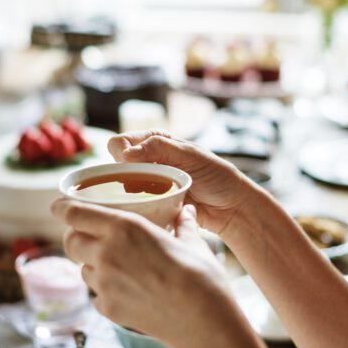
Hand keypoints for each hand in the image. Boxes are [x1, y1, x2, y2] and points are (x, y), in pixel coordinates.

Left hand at [55, 200, 230, 343]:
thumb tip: (186, 211)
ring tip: (117, 265)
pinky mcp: (107, 308)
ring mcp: (104, 283)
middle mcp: (106, 252)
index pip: (74, 213)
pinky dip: (106, 290)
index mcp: (124, 226)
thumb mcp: (192, 242)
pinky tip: (128, 290)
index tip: (60, 207)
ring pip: (82, 268)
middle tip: (91, 236)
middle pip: (70, 240)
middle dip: (76, 236)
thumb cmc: (200, 277)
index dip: (63, 208)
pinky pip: (96, 294)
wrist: (202, 321)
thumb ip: (183, 224)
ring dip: (92, 264)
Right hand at [107, 130, 259, 236]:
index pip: (120, 142)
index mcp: (156, 140)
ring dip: (132, 192)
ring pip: (120, 185)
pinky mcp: (150, 202)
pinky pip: (131, 203)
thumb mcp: (191, 157)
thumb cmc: (217, 177)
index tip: (133, 167)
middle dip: (125, 176)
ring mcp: (148, 181)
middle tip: (147, 185)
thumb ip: (160, 149)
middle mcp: (148, 159)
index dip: (121, 155)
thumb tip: (126, 153)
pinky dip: (138, 205)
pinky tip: (155, 206)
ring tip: (157, 196)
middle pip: (115, 164)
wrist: (231, 208)